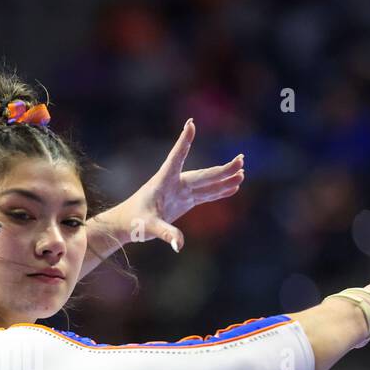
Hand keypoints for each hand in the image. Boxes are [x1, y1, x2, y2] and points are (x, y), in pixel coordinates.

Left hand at [119, 118, 245, 252]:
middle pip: (203, 174)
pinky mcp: (185, 200)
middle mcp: (175, 182)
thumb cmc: (133, 221)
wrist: (127, 223)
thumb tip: (179, 245)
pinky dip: (220, 191)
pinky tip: (233, 187)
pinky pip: (206, 194)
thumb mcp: (148, 227)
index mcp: (163, 181)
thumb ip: (165, 234)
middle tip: (241, 159)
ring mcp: (182, 191)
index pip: (176, 157)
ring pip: (207, 183)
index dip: (184, 141)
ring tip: (242, 172)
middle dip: (223, 168)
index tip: (190, 124)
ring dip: (224, 178)